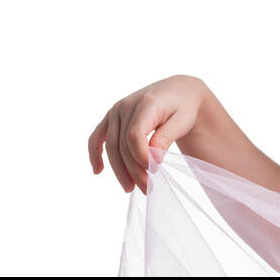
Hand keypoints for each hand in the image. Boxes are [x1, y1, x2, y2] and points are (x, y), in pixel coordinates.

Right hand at [87, 74, 205, 194]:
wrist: (179, 91)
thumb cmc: (184, 106)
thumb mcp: (183, 120)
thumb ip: (166, 137)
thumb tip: (152, 158)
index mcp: (146, 103)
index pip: (134, 136)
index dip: (141, 157)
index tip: (154, 171)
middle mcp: (126, 105)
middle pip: (122, 144)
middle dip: (133, 170)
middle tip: (146, 188)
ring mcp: (116, 110)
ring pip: (111, 145)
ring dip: (118, 169)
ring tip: (131, 187)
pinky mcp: (111, 117)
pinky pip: (97, 136)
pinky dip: (95, 153)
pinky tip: (98, 171)